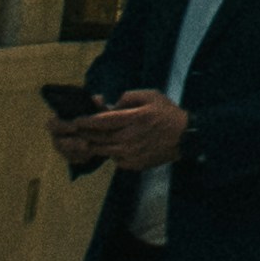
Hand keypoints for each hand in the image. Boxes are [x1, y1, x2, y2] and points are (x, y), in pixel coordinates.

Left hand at [66, 88, 186, 176]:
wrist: (184, 137)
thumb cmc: (167, 113)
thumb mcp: (151, 95)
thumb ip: (129, 97)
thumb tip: (110, 104)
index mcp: (134, 119)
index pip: (103, 121)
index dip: (87, 121)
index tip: (76, 120)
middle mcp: (130, 138)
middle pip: (100, 137)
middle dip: (85, 133)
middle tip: (75, 130)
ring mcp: (131, 154)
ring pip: (104, 150)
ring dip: (93, 144)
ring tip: (85, 139)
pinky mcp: (133, 164)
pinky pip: (114, 159)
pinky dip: (108, 152)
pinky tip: (108, 146)